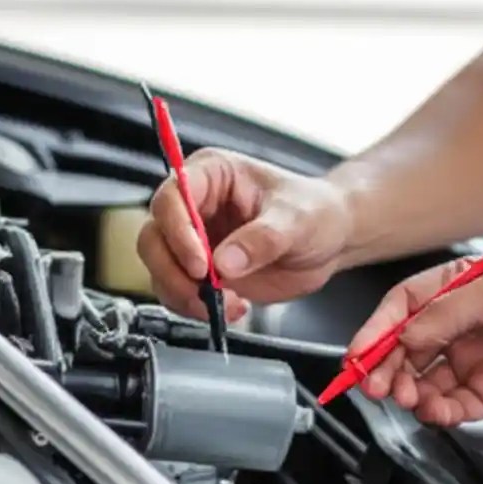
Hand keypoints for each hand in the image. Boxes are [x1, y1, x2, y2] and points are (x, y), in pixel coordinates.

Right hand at [137, 148, 350, 320]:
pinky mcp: (198, 272)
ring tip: (228, 303)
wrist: (329, 241)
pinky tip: (234, 307)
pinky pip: (177, 293)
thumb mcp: (297, 219)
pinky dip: (196, 308)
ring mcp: (192, 241)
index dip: (179, 231)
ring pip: (159, 269)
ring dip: (184, 295)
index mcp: (210, 175)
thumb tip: (225, 262)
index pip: (172, 197)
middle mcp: (193, 206)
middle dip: (174, 270)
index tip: (201, 264)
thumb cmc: (315, 211)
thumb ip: (262, 238)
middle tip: (207, 291)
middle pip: (154, 237)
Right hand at [349, 257, 482, 426]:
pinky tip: (437, 411)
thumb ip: (446, 315)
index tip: (359, 354)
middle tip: (378, 385)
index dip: (375, 330)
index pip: (401, 308)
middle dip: (386, 368)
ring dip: (409, 391)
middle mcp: (460, 325)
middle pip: (404, 349)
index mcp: (458, 289)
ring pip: (421, 381)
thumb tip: (404, 337)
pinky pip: (449, 407)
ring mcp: (473, 361)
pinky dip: (437, 412)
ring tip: (410, 398)